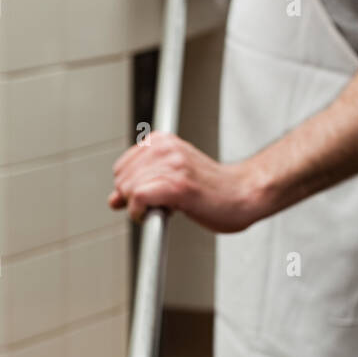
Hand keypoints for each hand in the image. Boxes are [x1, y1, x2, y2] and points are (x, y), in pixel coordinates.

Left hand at [108, 132, 262, 232]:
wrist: (244, 195)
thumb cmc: (214, 190)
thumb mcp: (173, 178)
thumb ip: (142, 184)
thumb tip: (113, 199)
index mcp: (163, 141)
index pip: (122, 166)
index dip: (129, 187)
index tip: (145, 197)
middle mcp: (166, 148)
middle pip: (121, 178)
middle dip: (131, 197)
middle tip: (157, 205)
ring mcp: (172, 166)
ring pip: (128, 189)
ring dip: (138, 207)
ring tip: (163, 209)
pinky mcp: (177, 186)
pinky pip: (138, 198)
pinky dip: (140, 212)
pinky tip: (155, 216)